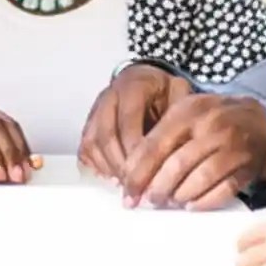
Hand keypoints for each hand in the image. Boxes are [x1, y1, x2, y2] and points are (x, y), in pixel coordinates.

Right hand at [78, 65, 191, 179]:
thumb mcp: (179, 93)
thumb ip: (179, 115)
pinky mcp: (89, 125)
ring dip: (109, 167)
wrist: (148, 80)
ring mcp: (95, 111)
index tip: (148, 168)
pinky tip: (114, 178)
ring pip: (93, 143)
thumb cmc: (165, 91)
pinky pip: (86, 149)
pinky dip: (98, 166)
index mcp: (133, 86)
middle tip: (136, 184)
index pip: (128, 118)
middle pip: (106, 134)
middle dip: (121, 163)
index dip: (136, 147)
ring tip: (127, 185)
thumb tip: (178, 148)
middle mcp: (109, 97)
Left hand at [119, 93, 265, 210]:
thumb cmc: (212, 121)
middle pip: (176, 165)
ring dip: (179, 196)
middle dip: (157, 189)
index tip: (127, 191)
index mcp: (189, 110)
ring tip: (170, 201)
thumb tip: (131, 173)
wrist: (257, 122)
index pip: (155, 145)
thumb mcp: (185, 116)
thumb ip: (159, 139)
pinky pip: (222, 190)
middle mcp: (211, 126)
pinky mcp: (247, 166)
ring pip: (199, 179)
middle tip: (148, 201)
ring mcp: (232, 146)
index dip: (137, 172)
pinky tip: (192, 204)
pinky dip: (203, 201)